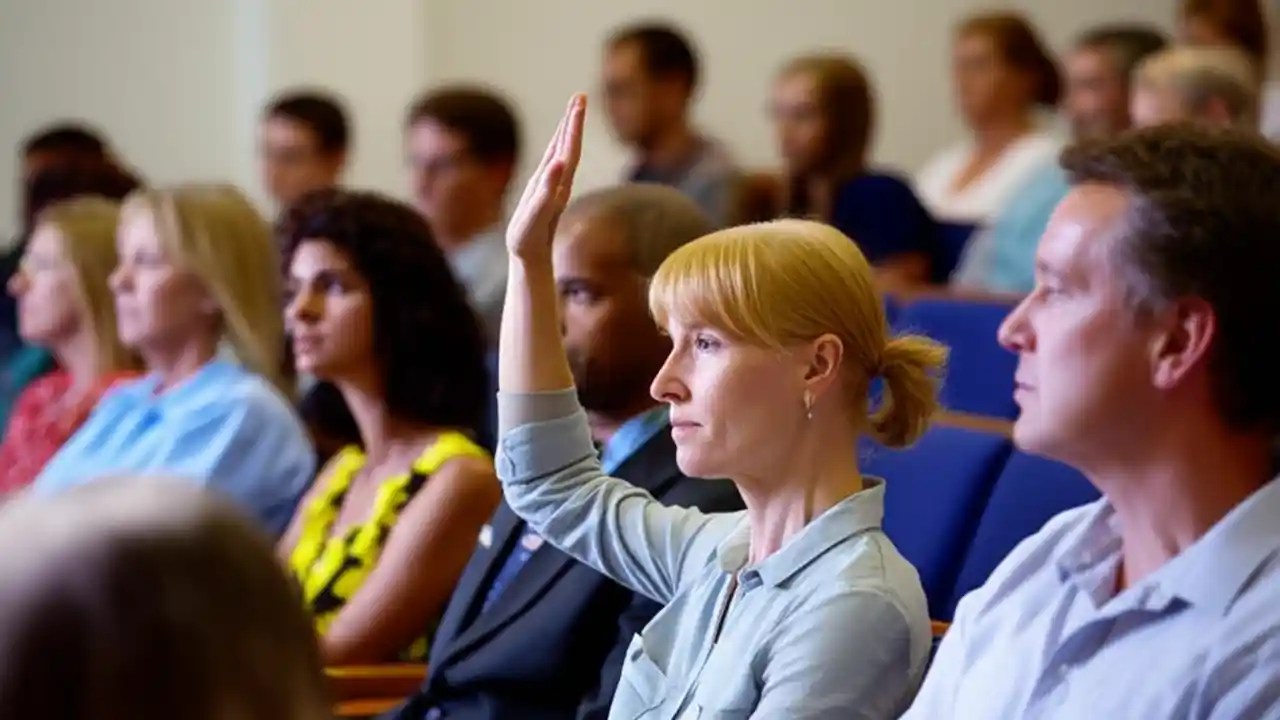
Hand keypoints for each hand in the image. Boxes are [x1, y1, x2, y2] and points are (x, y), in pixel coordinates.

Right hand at [506, 94, 585, 261]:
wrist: (530, 257)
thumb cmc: (530, 236)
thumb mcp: (538, 211)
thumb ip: (549, 186)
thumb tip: (561, 161)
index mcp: (559, 181)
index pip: (570, 146)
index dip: (574, 123)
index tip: (580, 100)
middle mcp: (559, 181)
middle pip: (569, 145)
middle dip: (573, 121)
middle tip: (580, 96)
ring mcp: (553, 186)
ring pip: (562, 153)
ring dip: (567, 132)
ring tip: (572, 113)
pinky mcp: (546, 192)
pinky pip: (553, 164)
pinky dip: (556, 149)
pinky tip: (557, 146)